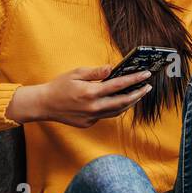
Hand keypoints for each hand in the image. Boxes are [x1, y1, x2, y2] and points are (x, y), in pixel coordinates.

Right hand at [8, 65, 150, 126]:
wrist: (44, 105)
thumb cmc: (59, 86)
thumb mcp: (76, 73)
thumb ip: (96, 72)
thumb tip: (112, 69)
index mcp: (90, 92)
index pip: (119, 85)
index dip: (134, 79)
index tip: (146, 75)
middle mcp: (93, 107)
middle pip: (123, 101)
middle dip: (138, 94)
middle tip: (148, 87)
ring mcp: (91, 117)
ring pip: (117, 111)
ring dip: (129, 103)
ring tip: (138, 94)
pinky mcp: (88, 123)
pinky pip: (106, 115)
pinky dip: (115, 108)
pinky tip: (120, 101)